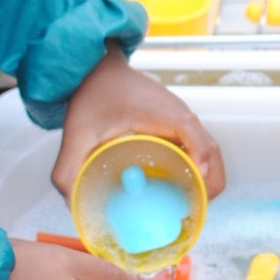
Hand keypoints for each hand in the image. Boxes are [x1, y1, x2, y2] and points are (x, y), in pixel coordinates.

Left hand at [52, 50, 226, 201]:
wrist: (99, 68)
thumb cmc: (93, 93)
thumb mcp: (77, 134)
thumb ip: (67, 170)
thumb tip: (72, 205)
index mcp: (165, 115)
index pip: (199, 142)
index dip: (201, 171)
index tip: (190, 192)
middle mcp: (181, 117)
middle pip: (213, 154)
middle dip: (206, 187)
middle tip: (186, 210)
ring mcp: (182, 120)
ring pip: (210, 153)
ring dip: (204, 179)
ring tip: (183, 203)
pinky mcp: (177, 124)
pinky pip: (198, 149)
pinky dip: (195, 169)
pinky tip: (174, 186)